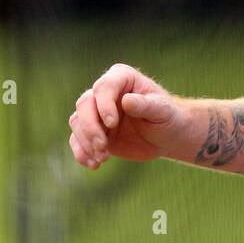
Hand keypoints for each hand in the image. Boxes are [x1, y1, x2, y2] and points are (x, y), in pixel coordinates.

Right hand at [68, 63, 188, 168]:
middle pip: (84, 104)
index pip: (104, 87)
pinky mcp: (93, 131)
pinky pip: (77, 140)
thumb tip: (126, 101)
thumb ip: (145, 104)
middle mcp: (104, 92)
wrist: (165, 136)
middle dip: (90, 127)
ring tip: (103, 158)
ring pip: (77, 121)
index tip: (112, 123)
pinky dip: (82, 153)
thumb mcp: (162, 110)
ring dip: (86, 142)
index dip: (104, 105)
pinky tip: (94, 164)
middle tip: (103, 146)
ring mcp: (96, 112)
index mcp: (122, 78)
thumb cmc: (166, 117)